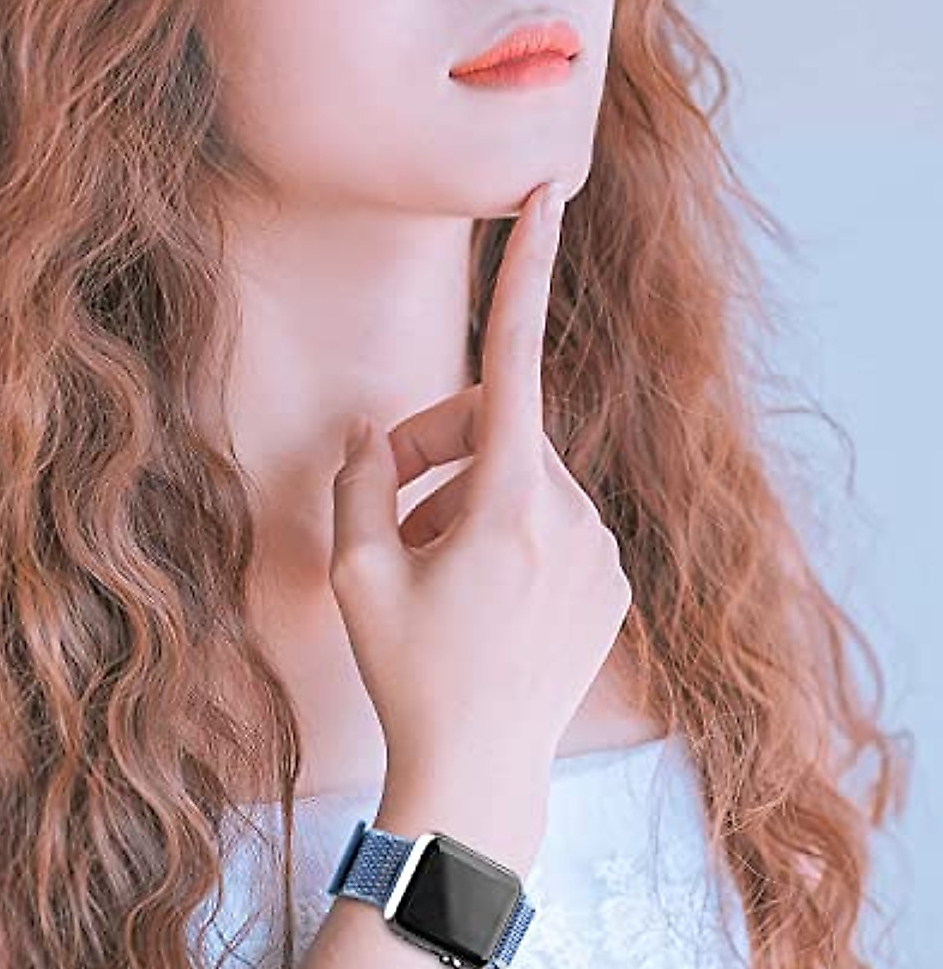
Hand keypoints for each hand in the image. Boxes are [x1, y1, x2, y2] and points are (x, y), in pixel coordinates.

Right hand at [328, 183, 631, 827]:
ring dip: (470, 498)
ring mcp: (602, 554)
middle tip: (385, 497)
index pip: (511, 364)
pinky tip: (478, 597)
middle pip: (501, 432)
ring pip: (527, 481)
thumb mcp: (356, 574)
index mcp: (510, 506)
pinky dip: (510, 534)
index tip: (543, 195)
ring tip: (429, 566)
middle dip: (438, 449)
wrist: (479, 772)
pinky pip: (556, 525)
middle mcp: (573, 519)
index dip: (523, 272)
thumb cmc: (409, 676)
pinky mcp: (612, 585)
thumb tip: (372, 432)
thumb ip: (359, 482)